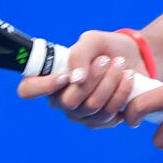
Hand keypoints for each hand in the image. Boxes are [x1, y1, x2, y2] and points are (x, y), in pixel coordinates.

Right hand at [16, 30, 147, 128]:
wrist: (134, 57)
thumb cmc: (105, 48)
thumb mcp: (92, 40)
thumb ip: (79, 54)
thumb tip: (75, 79)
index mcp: (50, 79)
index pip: (28, 89)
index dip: (42, 86)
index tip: (65, 76)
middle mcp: (62, 101)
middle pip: (69, 101)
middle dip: (92, 78)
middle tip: (106, 60)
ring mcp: (82, 115)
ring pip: (93, 107)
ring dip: (110, 83)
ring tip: (120, 64)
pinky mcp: (103, 122)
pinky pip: (110, 114)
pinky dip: (122, 93)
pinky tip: (128, 78)